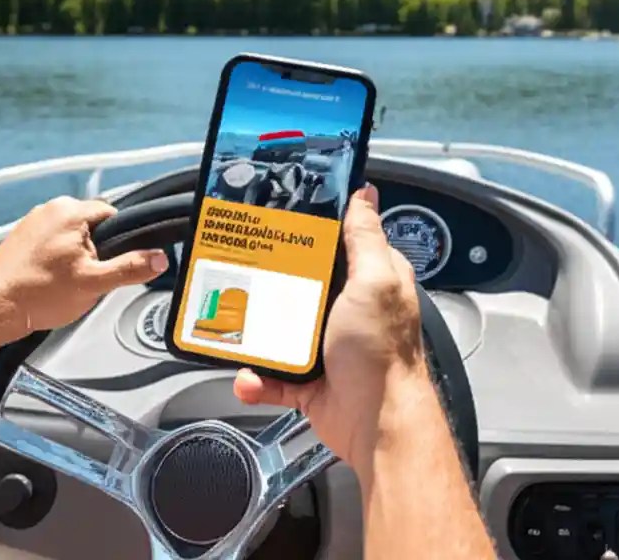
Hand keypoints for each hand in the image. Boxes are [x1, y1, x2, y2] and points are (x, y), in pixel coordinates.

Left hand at [0, 196, 167, 342]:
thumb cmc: (36, 294)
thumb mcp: (95, 283)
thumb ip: (131, 268)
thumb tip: (160, 258)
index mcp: (70, 211)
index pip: (113, 215)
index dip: (120, 242)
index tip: (113, 263)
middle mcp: (50, 210)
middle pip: (92, 227)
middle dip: (96, 253)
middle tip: (87, 278)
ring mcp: (32, 223)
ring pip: (72, 237)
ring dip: (75, 258)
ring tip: (65, 284)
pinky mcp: (21, 238)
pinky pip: (52, 244)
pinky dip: (56, 261)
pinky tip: (50, 283)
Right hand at [233, 185, 433, 472]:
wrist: (376, 425)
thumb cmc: (381, 355)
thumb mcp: (374, 281)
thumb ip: (365, 237)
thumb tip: (364, 194)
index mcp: (370, 280)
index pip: (341, 241)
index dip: (313, 229)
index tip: (279, 219)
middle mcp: (350, 310)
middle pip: (301, 283)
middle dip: (272, 283)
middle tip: (245, 272)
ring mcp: (328, 346)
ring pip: (279, 330)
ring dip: (256, 334)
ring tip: (237, 329)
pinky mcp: (310, 380)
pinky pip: (273, 374)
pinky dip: (257, 378)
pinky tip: (249, 376)